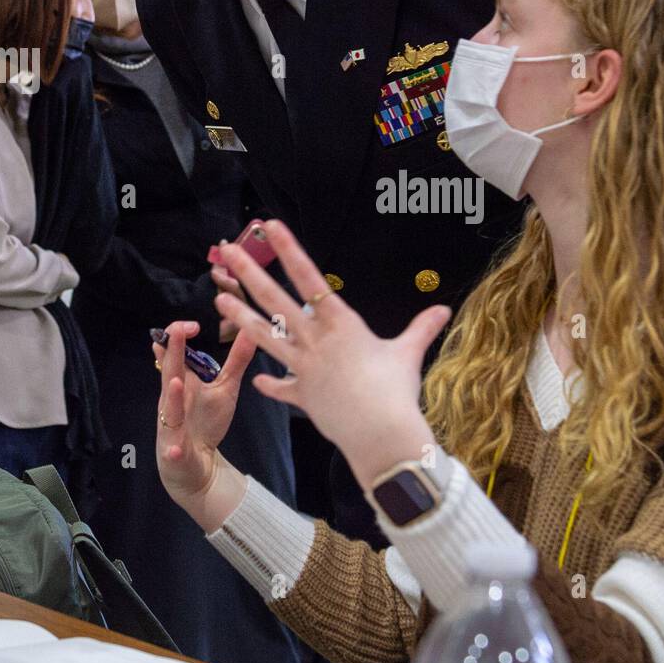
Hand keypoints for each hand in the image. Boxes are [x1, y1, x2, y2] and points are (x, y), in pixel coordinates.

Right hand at [153, 320, 257, 531]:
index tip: (194, 325)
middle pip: (169, 372)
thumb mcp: (225, 387)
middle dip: (172, 352)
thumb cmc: (206, 422)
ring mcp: (171, 425)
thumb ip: (236, 360)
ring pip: (169, 409)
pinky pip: (172, 449)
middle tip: (176, 331)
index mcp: (182, 382)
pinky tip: (175, 447)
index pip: (173, 352)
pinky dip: (173, 447)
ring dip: (172, 396)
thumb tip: (250, 328)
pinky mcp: (174, 451)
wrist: (195, 464)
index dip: (178, 335)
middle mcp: (172, 400)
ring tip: (176, 382)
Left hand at [213, 219, 448, 486]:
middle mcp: (316, 340)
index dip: (289, 251)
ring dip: (241, 318)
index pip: (310, 279)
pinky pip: (282, 388)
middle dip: (251, 275)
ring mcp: (304, 367)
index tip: (271, 228)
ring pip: (265, 337)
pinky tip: (257, 382)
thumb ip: (421, 328)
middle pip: (276, 302)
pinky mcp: (303, 395)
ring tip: (219, 300)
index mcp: (341, 324)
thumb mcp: (408, 353)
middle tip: (229, 254)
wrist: (379, 433)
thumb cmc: (395, 391)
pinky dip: (271, 385)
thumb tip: (444, 309)